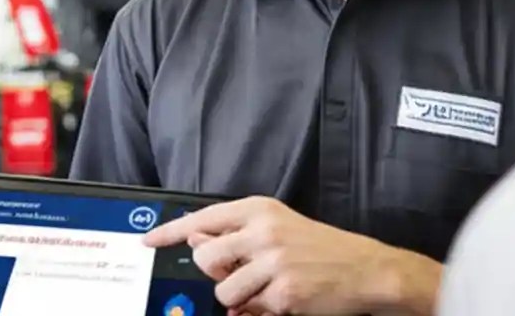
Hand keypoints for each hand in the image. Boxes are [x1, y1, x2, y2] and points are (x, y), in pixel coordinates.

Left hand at [142, 196, 441, 315]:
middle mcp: (264, 231)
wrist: (366, 269)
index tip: (148, 241)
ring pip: (223, 290)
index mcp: (259, 209)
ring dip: (239, 297)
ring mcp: (274, 262)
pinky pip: (249, 310)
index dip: (170, 232)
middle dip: (215, 273)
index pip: (203, 218)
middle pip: (206, 257)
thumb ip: (237, 233)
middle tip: (238, 275)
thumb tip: (196, 242)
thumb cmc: (320, 248)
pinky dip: (261, 310)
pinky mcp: (284, 293)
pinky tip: (283, 300)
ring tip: (267, 289)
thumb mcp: (278, 227)